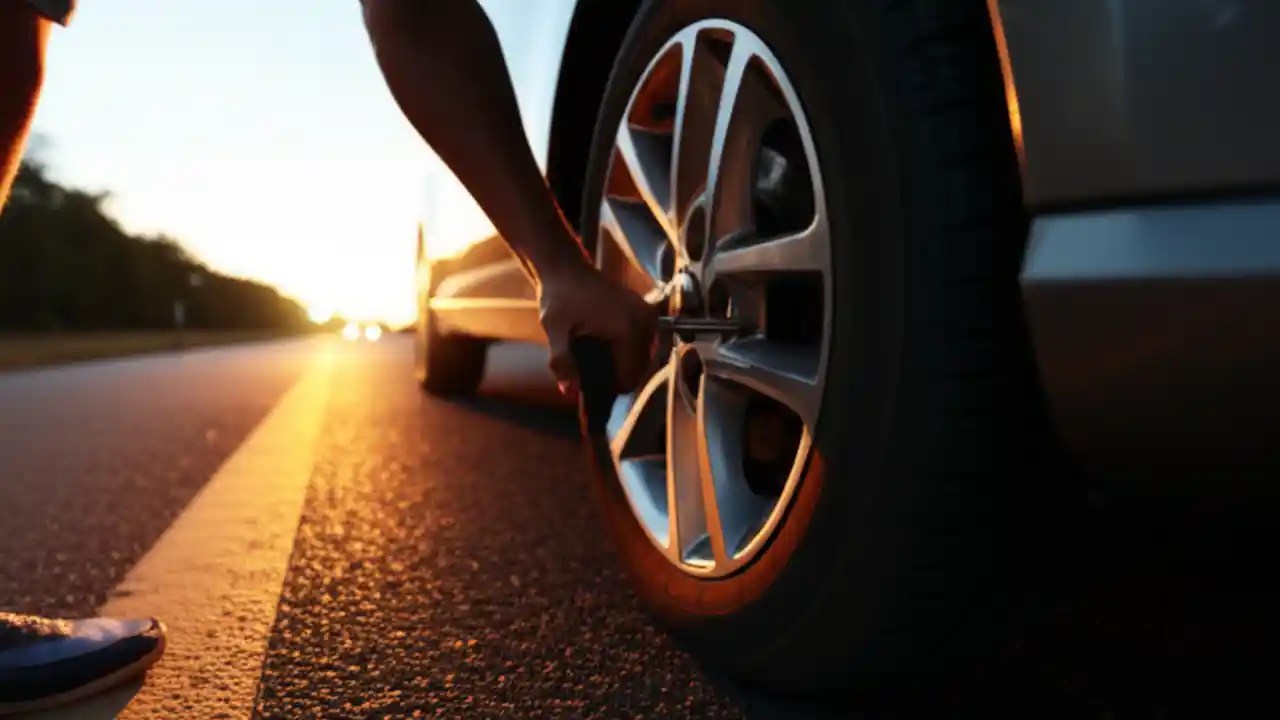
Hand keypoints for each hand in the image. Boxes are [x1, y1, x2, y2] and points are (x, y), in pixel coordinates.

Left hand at [539, 263, 656, 395]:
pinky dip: (629, 351)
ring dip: (624, 364)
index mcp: (628, 329)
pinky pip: (644, 343)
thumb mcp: (555, 330)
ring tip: (599, 358)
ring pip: (643, 358)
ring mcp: (649, 315)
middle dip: (618, 375)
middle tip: (592, 371)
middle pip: (639, 370)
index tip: (590, 384)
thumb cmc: (559, 297)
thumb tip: (569, 392)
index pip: (629, 377)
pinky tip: (608, 348)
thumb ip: (563, 362)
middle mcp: (645, 322)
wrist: (566, 268)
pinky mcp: (647, 311)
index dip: (610, 387)